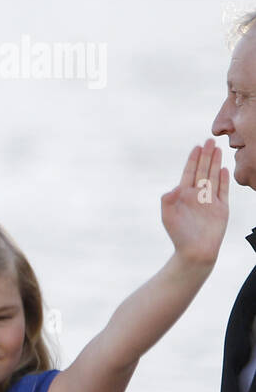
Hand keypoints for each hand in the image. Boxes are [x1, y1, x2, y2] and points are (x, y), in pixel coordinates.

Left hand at [161, 140, 228, 265]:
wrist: (195, 251)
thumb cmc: (178, 234)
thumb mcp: (167, 216)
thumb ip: (167, 201)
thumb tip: (174, 188)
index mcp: (183, 195)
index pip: (189, 173)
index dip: (193, 160)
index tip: (197, 146)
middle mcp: (197, 195)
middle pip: (203, 171)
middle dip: (206, 155)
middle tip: (210, 140)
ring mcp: (210, 201)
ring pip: (214, 177)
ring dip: (216, 163)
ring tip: (219, 149)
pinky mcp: (221, 208)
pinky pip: (224, 191)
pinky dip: (224, 180)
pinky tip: (224, 169)